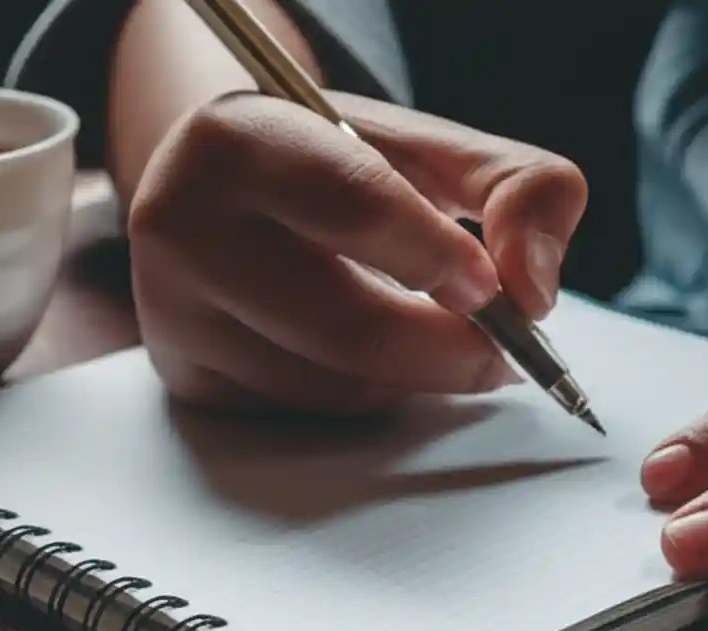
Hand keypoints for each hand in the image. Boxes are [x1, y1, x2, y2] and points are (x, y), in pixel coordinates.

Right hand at [127, 91, 586, 414]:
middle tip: (503, 352)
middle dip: (449, 351)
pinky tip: (371, 354)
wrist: (217, 193)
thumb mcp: (423, 146)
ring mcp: (174, 314)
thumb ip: (514, 186)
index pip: (351, 202)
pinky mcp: (187, 379)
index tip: (498, 290)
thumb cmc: (328, 166)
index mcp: (237, 138)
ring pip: (335, 385)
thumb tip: (533, 289)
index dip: (439, 255)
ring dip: (413, 378)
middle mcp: (181, 227)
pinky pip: (311, 414)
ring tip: (435, 336)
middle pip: (345, 325)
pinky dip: (367, 396)